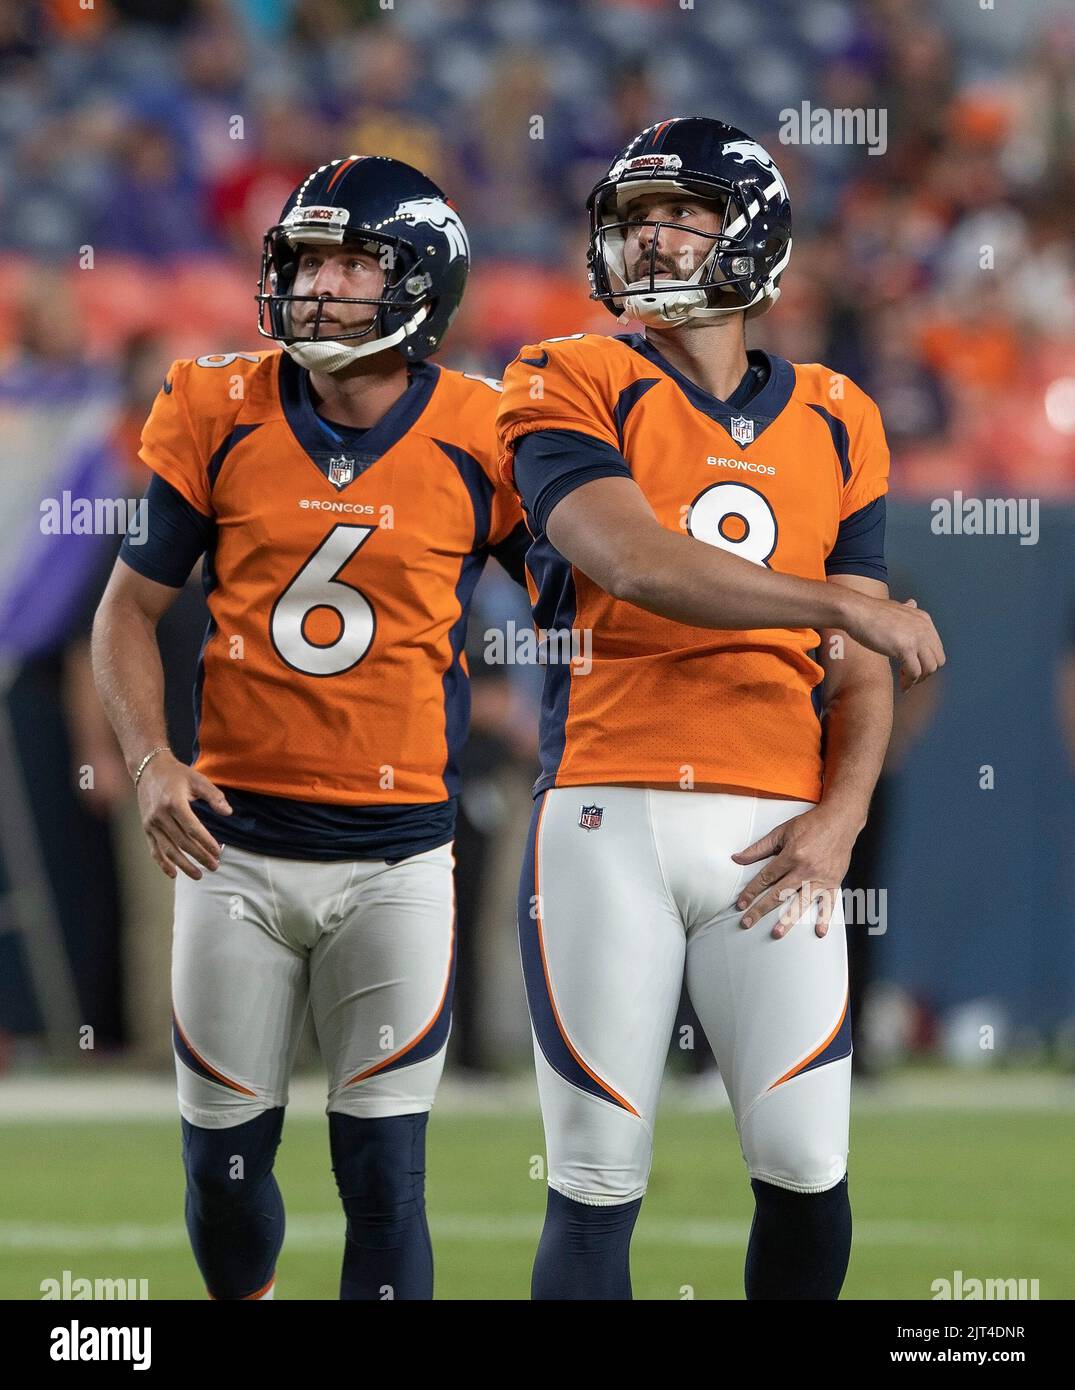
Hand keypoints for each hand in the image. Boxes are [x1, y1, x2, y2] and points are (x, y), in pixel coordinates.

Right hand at [136, 753, 231, 880]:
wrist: (149, 769)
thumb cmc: (177, 774)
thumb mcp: (198, 779)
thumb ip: (214, 796)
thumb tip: (228, 812)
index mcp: (174, 803)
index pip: (193, 828)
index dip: (206, 842)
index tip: (218, 852)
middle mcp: (160, 815)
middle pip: (182, 842)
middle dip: (200, 856)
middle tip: (215, 866)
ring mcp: (151, 823)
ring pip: (168, 850)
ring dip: (184, 865)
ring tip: (199, 875)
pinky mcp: (146, 828)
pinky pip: (154, 849)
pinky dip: (162, 863)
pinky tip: (173, 874)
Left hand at [730, 804, 858, 938]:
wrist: (840, 820)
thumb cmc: (810, 824)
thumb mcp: (781, 832)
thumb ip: (759, 848)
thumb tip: (737, 858)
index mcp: (791, 855)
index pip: (766, 878)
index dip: (751, 891)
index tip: (741, 904)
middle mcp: (805, 869)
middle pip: (779, 894)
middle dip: (761, 909)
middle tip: (747, 923)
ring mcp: (820, 878)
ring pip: (801, 902)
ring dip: (789, 919)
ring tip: (776, 933)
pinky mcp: (834, 882)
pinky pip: (829, 903)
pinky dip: (825, 918)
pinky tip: (819, 932)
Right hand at [840, 593, 944, 690]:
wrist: (857, 612)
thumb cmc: (870, 611)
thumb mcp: (896, 607)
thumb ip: (907, 609)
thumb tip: (912, 603)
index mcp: (924, 620)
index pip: (936, 648)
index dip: (926, 661)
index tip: (913, 667)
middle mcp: (925, 629)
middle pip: (938, 660)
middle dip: (926, 672)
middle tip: (911, 677)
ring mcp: (916, 638)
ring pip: (929, 668)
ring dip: (918, 679)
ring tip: (906, 682)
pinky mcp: (905, 648)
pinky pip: (914, 673)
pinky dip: (909, 682)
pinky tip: (902, 686)